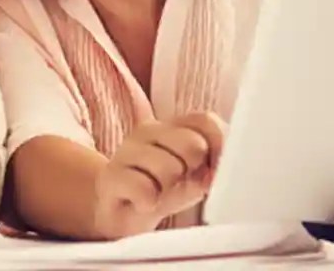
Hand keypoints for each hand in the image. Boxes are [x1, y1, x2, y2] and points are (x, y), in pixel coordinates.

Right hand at [93, 112, 226, 238]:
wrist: (118, 213)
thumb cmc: (161, 192)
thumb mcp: (194, 178)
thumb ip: (212, 167)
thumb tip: (222, 168)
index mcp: (171, 127)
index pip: (206, 121)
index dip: (219, 146)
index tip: (215, 170)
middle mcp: (147, 132)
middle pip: (192, 143)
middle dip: (193, 171)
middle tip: (179, 182)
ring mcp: (126, 152)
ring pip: (168, 167)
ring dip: (169, 190)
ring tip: (157, 193)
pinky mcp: (111, 177)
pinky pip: (143, 188)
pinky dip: (148, 202)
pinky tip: (143, 204)